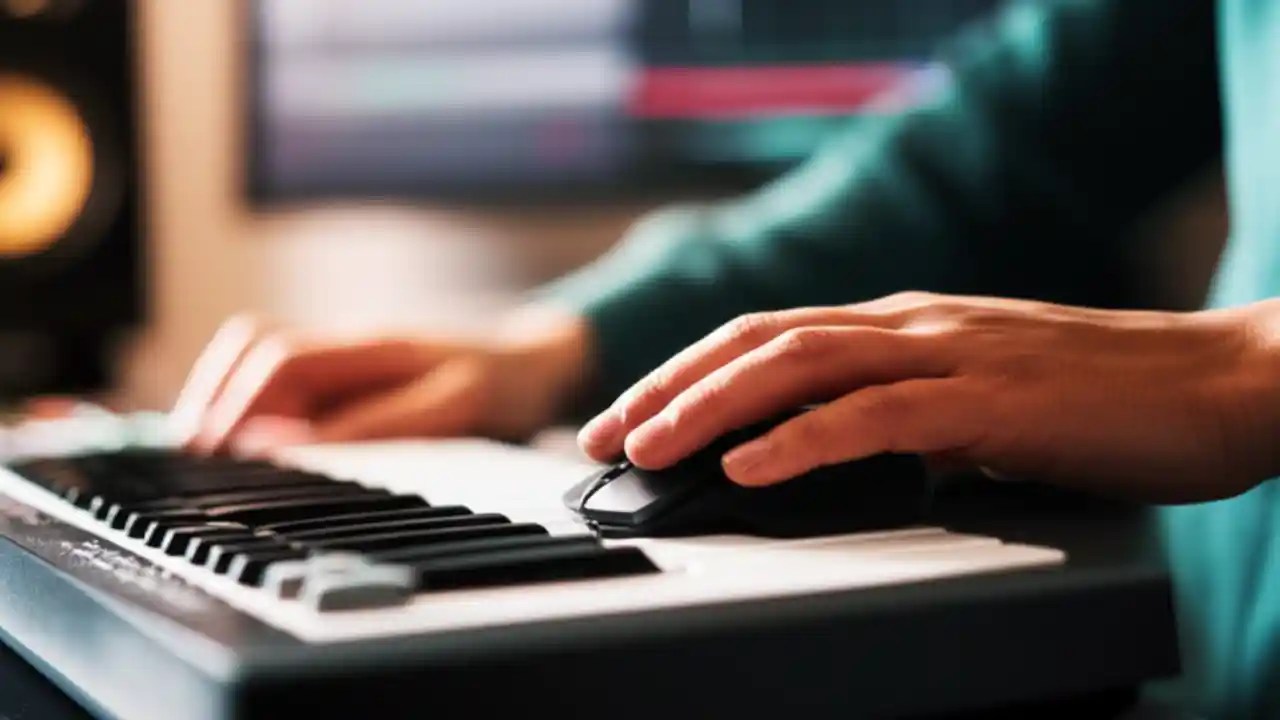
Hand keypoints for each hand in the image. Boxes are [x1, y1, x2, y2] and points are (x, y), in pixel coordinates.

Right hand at [172, 306, 592, 454]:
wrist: (536, 363)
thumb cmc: (501, 384)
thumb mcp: (453, 408)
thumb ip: (377, 424)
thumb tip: (300, 447)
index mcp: (372, 346)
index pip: (280, 359)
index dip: (239, 402)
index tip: (214, 450)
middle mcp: (350, 344)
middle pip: (255, 348)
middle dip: (215, 396)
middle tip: (190, 452)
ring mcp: (349, 356)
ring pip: (262, 357)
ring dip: (227, 395)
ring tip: (204, 446)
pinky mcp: (353, 374)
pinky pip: (287, 378)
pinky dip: (255, 403)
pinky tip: (247, 440)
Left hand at [577, 292, 1279, 503]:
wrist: (1219, 382)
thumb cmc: (1103, 399)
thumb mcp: (980, 404)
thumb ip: (910, 420)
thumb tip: (847, 459)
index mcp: (904, 327)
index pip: (768, 336)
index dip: (688, 372)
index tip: (632, 416)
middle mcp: (911, 326)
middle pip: (758, 340)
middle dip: (669, 385)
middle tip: (605, 435)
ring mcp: (948, 354)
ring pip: (798, 364)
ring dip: (711, 406)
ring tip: (648, 446)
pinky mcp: (989, 400)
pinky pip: (874, 416)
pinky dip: (802, 439)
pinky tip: (750, 467)